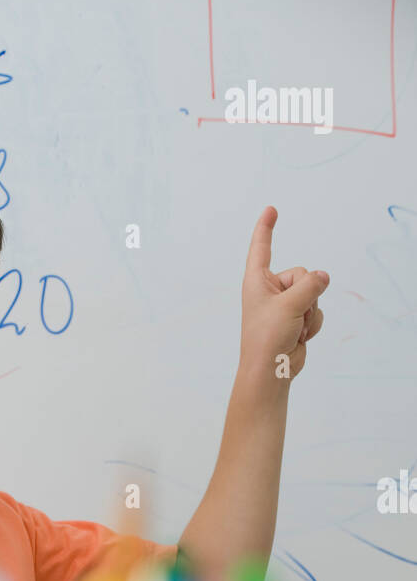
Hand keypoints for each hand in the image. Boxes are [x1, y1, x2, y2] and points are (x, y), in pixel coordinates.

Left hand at [239, 206, 328, 380]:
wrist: (271, 371)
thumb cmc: (267, 338)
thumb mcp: (289, 305)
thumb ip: (310, 285)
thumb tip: (324, 276)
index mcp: (257, 281)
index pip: (262, 247)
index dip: (266, 228)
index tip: (271, 209)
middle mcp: (270, 290)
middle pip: (302, 273)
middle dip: (306, 294)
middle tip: (291, 315)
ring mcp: (284, 305)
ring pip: (313, 293)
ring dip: (309, 312)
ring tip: (292, 328)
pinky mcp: (296, 319)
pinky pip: (316, 310)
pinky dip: (312, 324)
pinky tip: (299, 337)